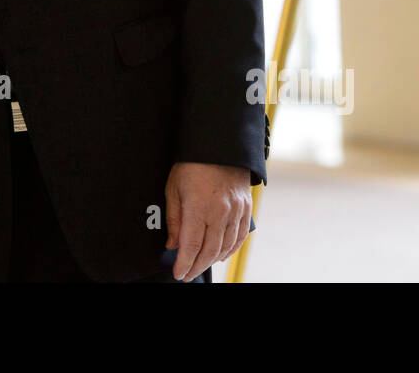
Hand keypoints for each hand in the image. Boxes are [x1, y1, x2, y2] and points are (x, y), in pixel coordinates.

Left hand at [164, 162, 252, 280]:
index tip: (179, 274)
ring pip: (225, 246)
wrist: (219, 144)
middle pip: (209, 250)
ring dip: (212, 260)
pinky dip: (230, 249)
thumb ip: (174, 219)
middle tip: (187, 275)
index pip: (191, 246)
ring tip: (200, 266)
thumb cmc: (191, 164)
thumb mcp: (174, 188)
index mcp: (198, 207)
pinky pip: (239, 236)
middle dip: (196, 266)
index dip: (184, 263)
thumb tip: (173, 244)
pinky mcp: (245, 208)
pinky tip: (221, 255)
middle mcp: (219, 212)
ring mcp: (235, 211)